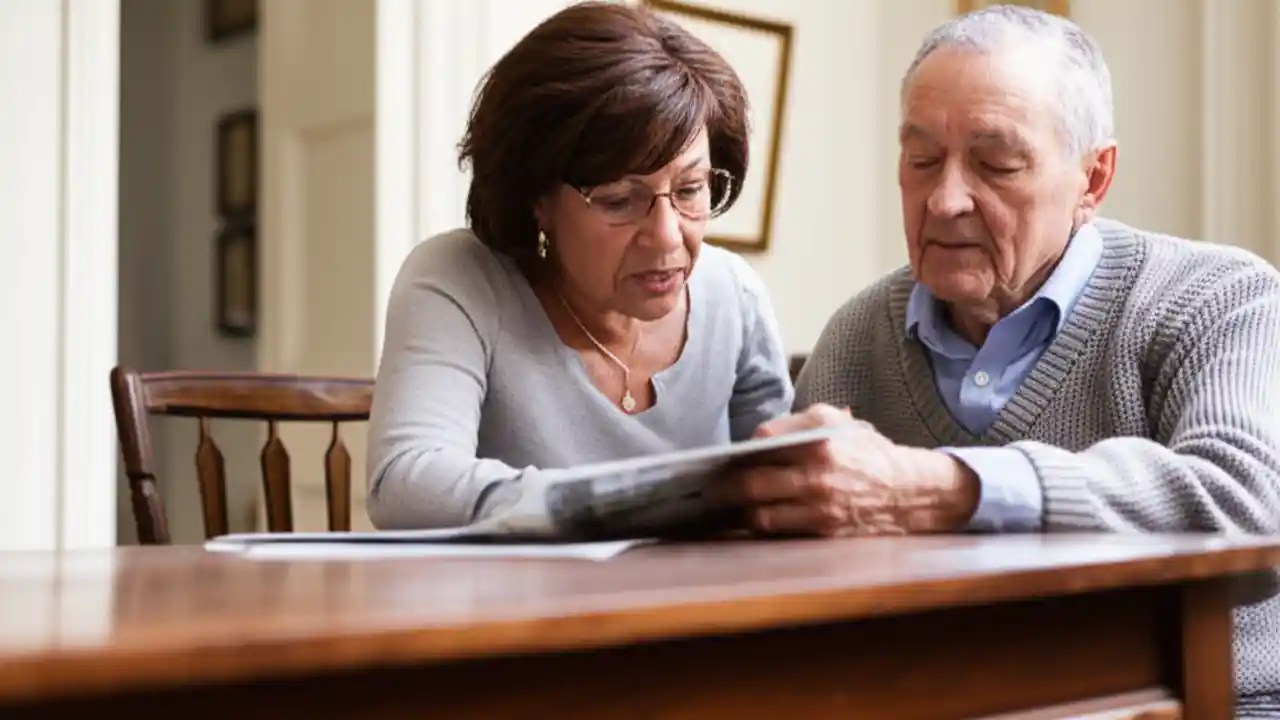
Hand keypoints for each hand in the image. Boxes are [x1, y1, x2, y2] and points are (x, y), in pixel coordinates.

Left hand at [708, 404, 979, 536]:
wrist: (908, 493)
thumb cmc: (866, 452)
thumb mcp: (836, 421)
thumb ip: (793, 423)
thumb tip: (753, 438)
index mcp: (819, 440)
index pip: (759, 444)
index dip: (735, 452)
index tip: (720, 457)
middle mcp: (818, 475)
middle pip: (749, 483)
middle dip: (721, 487)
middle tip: (707, 488)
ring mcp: (820, 507)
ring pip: (758, 514)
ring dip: (736, 512)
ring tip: (723, 506)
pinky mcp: (823, 532)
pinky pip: (777, 532)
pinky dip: (758, 526)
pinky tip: (748, 519)